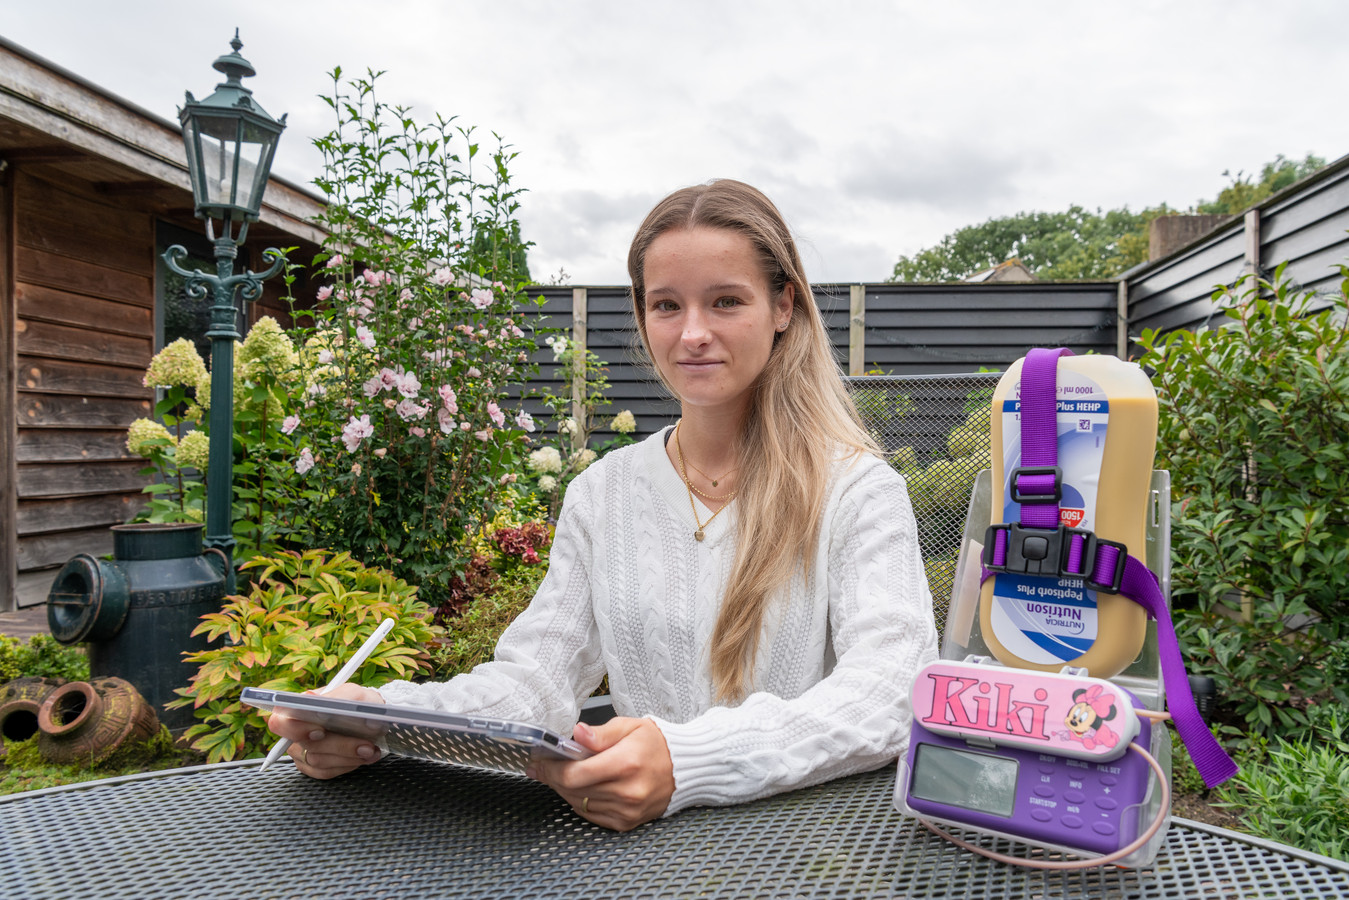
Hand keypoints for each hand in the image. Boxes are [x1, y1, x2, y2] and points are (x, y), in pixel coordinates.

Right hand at [265, 682, 385, 778]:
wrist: (372, 718)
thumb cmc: (358, 702)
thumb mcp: (353, 693)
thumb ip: (335, 697)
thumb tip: (311, 699)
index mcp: (297, 709)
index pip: (280, 722)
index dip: (296, 729)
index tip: (321, 730)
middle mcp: (295, 732)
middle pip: (306, 746)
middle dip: (339, 745)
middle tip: (365, 745)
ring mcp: (302, 752)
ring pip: (318, 762)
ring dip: (348, 756)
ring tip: (370, 749)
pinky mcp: (313, 767)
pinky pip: (325, 773)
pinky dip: (347, 765)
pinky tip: (363, 757)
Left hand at [528, 717, 674, 831]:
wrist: (685, 767)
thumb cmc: (656, 744)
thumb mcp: (630, 727)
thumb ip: (601, 733)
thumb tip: (577, 734)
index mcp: (625, 764)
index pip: (574, 774)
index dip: (550, 768)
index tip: (539, 761)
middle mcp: (627, 791)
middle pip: (573, 790)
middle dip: (553, 778)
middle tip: (542, 767)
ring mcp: (627, 810)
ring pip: (580, 804)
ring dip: (565, 790)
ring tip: (560, 775)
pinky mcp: (627, 822)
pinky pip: (592, 816)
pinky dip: (581, 802)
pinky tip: (582, 788)